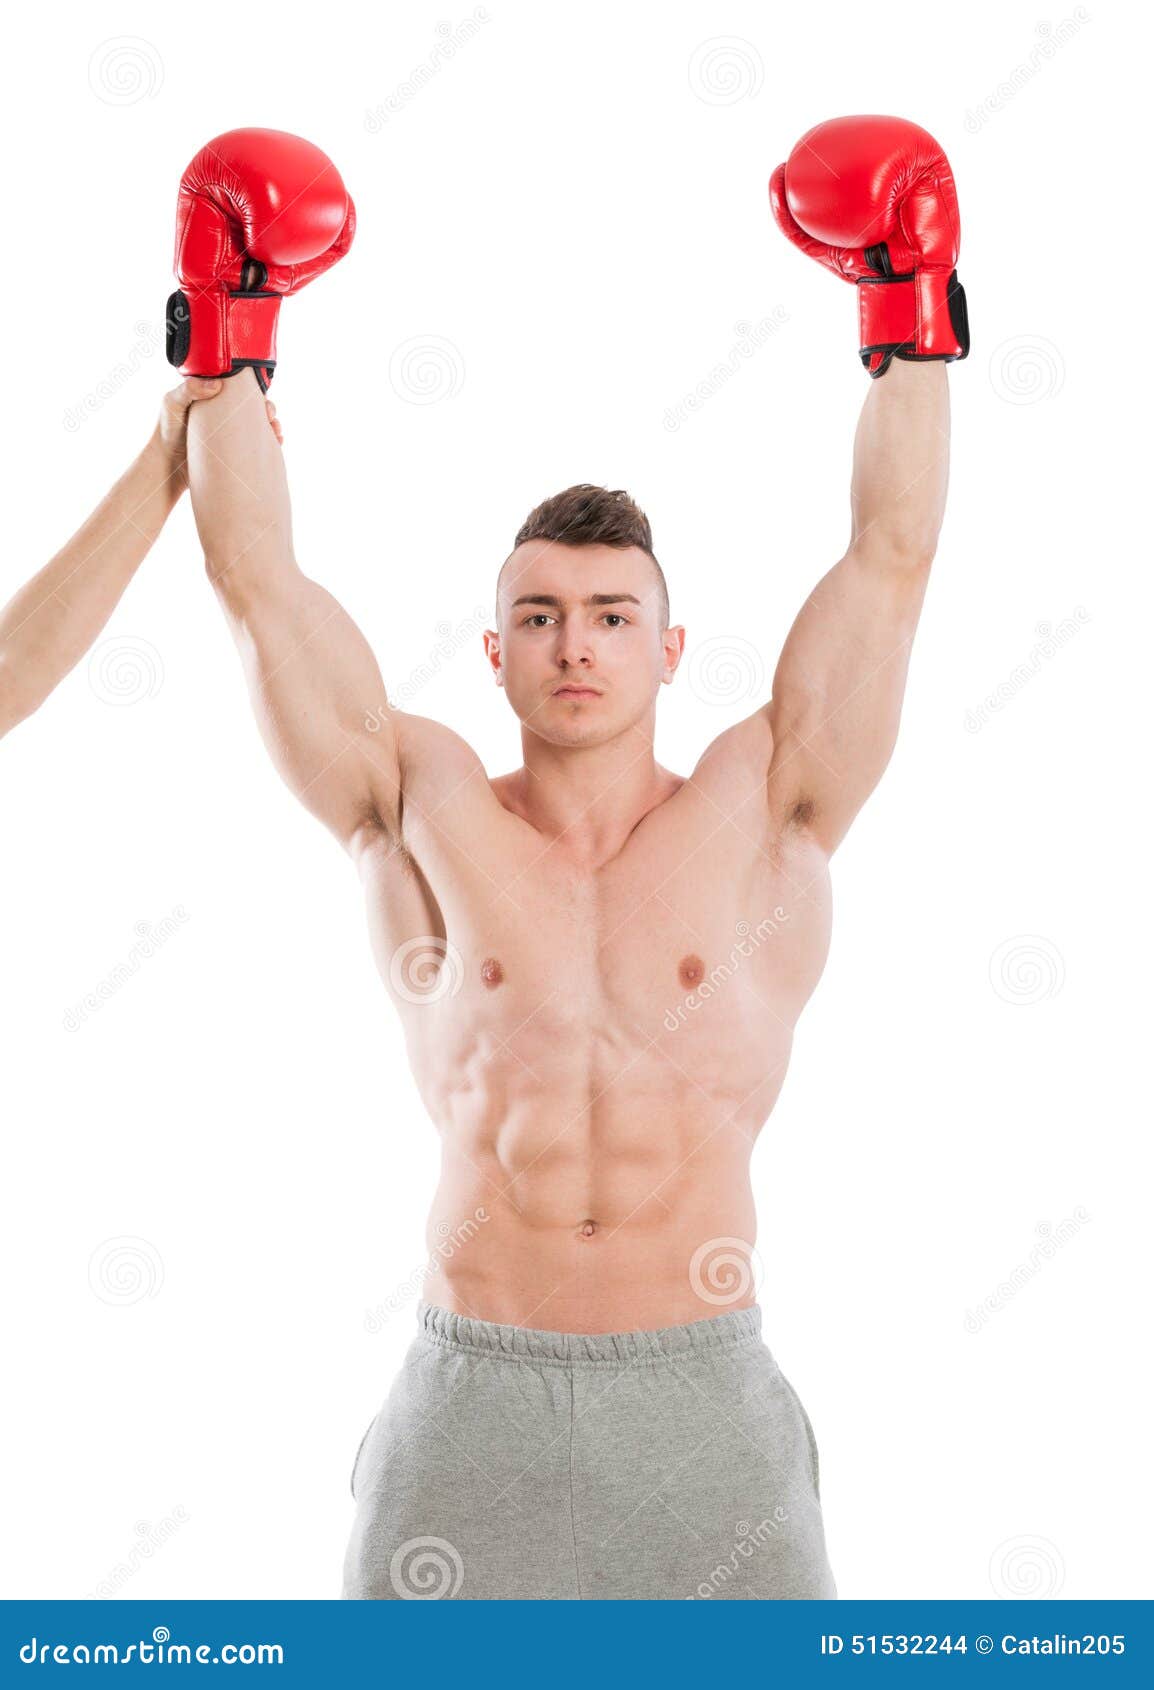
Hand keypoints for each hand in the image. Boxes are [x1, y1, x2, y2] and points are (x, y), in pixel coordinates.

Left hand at [157, 378, 283, 492]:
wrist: (167, 467)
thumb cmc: (166, 433)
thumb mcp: (172, 404)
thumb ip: (189, 389)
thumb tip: (217, 384)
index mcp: (211, 396)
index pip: (237, 387)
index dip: (251, 387)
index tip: (259, 392)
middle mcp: (223, 413)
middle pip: (252, 405)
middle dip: (266, 406)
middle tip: (269, 414)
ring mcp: (230, 433)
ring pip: (258, 424)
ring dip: (272, 424)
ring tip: (275, 429)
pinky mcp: (235, 451)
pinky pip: (257, 444)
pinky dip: (270, 442)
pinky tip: (276, 443)